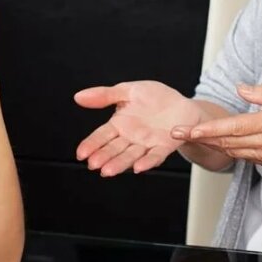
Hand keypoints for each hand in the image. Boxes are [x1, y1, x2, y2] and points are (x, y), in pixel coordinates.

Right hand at [74, 81, 201, 175]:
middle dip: (103, 157)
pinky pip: (155, 155)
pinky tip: (139, 167)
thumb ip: (105, 95)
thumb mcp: (128, 90)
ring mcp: (146, 144)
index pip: (101, 136)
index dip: (91, 144)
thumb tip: (79, 97)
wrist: (182, 104)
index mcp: (119, 124)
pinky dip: (147, 162)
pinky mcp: (164, 146)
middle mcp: (130, 137)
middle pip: (113, 149)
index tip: (81, 154)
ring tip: (108, 171)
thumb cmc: (155, 98)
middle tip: (93, 164)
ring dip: (119, 164)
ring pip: (130, 156)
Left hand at [172, 84, 261, 174]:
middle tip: (176, 133)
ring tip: (190, 137)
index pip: (232, 128)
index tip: (189, 129)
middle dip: (199, 138)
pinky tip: (220, 144)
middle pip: (225, 142)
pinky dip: (229, 150)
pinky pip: (246, 156)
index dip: (208, 129)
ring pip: (232, 151)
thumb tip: (241, 89)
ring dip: (210, 145)